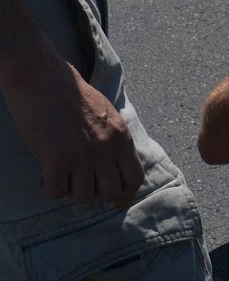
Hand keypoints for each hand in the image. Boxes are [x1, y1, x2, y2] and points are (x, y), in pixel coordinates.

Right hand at [4, 64, 143, 206]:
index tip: (117, 203)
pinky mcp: (56, 158)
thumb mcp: (107, 113)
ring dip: (69, 190)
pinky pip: (56, 191)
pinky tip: (44, 175)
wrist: (42, 77)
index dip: (126, 195)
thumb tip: (115, 168)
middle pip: (109, 192)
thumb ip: (114, 140)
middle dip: (94, 194)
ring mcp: (82, 155)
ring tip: (60, 175)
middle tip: (79, 185)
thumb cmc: (70, 93)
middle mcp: (105, 148)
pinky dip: (49, 187)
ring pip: (82, 195)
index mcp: (121, 136)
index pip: (134, 178)